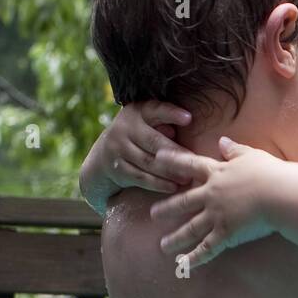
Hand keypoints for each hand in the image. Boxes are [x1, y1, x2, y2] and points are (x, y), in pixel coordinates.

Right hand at [79, 101, 212, 213]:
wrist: (103, 157)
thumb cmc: (138, 137)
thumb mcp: (146, 123)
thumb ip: (162, 124)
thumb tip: (181, 128)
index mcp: (136, 112)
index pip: (155, 110)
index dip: (171, 113)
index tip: (189, 118)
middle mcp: (124, 128)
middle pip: (153, 141)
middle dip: (175, 152)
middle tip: (194, 160)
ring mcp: (118, 149)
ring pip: (148, 162)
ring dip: (170, 172)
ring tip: (188, 178)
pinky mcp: (118, 168)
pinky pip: (141, 178)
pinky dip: (158, 184)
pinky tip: (172, 187)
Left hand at [150, 137, 283, 267]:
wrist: (279, 194)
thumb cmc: (269, 173)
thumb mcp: (250, 155)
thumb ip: (234, 149)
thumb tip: (222, 141)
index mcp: (217, 174)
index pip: (191, 165)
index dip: (173, 160)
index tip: (157, 157)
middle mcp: (212, 195)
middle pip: (184, 202)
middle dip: (167, 208)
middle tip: (152, 214)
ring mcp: (216, 216)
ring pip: (191, 229)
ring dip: (176, 238)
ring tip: (163, 246)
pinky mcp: (226, 234)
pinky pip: (207, 248)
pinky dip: (195, 258)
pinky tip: (183, 265)